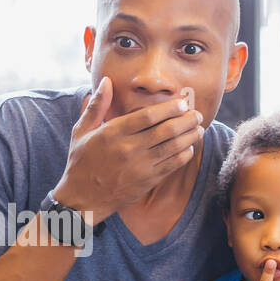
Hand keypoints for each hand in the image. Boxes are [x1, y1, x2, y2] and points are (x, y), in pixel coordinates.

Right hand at [51, 75, 203, 223]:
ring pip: (172, 148)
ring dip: (189, 137)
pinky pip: (171, 166)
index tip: (181, 102)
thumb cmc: (81, 161)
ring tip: (198, 128)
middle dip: (185, 120)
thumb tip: (106, 81)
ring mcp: (139, 167)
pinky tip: (188, 147)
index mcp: (113, 133)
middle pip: (165, 131)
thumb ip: (97, 105)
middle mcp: (128, 149)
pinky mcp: (146, 182)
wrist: (82, 198)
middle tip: (196, 113)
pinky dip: (183, 155)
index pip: (147, 116)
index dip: (168, 108)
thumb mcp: (82, 131)